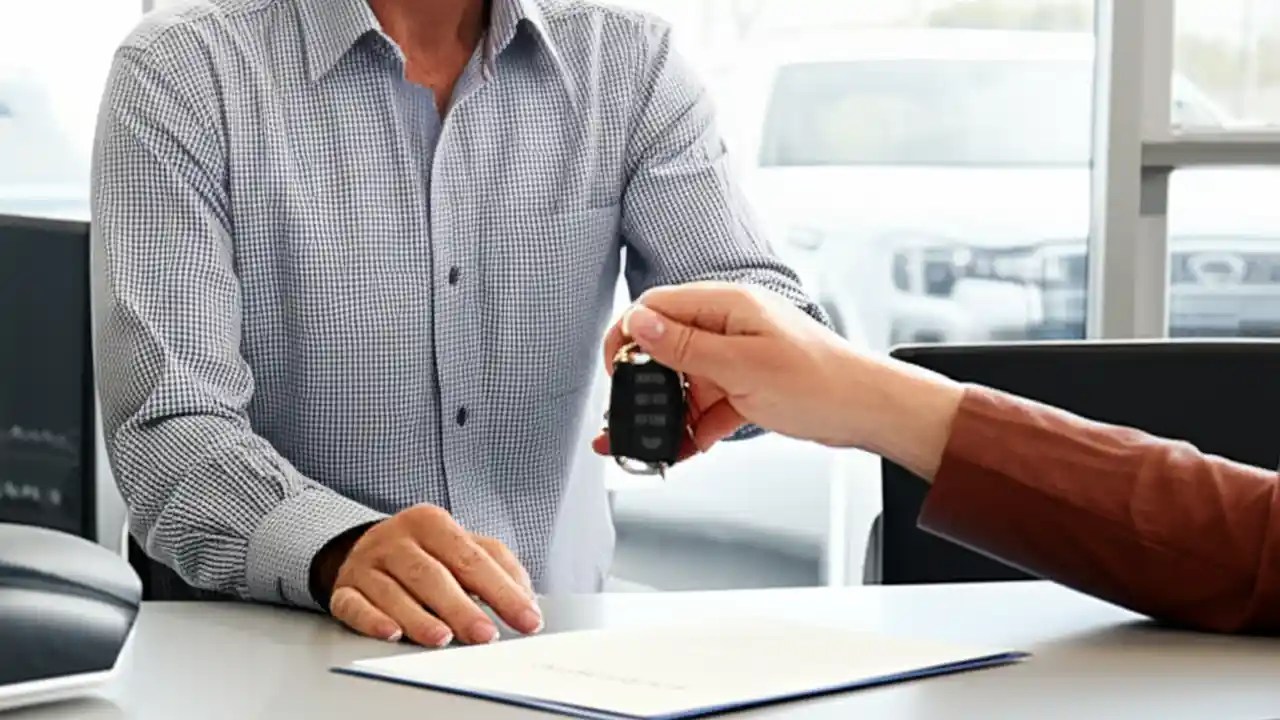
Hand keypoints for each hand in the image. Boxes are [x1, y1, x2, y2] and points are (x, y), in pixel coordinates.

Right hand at [324, 505, 541, 646]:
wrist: (367, 547)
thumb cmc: (426, 552)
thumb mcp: (463, 546)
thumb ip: (499, 566)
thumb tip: (526, 598)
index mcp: (432, 522)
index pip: (472, 558)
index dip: (502, 591)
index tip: (527, 619)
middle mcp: (397, 540)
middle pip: (432, 575)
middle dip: (462, 608)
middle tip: (485, 635)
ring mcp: (367, 563)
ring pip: (394, 592)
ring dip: (419, 618)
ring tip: (442, 639)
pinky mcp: (344, 588)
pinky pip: (354, 604)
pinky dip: (372, 620)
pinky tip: (391, 633)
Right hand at [592, 282, 963, 474]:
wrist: (868, 411)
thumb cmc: (820, 381)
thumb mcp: (742, 365)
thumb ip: (686, 346)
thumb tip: (639, 324)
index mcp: (728, 304)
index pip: (657, 308)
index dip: (629, 338)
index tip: (615, 373)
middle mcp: (731, 325)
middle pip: (667, 347)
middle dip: (643, 385)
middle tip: (626, 416)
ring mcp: (740, 356)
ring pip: (686, 382)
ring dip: (667, 413)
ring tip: (646, 445)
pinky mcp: (749, 385)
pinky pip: (709, 404)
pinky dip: (694, 426)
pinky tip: (681, 449)